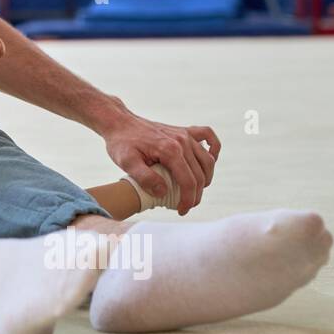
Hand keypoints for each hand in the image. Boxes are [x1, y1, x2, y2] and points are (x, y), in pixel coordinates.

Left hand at [102, 112, 220, 214]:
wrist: (119, 123)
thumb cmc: (121, 143)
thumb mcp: (126, 162)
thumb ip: (144, 178)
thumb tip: (164, 192)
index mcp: (170, 150)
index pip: (188, 181)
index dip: (188, 200)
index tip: (181, 211)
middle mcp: (182, 141)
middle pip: (200, 174)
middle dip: (195, 195)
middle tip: (186, 206)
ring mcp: (184, 134)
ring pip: (207, 160)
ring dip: (205, 179)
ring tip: (193, 192)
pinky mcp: (183, 130)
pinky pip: (207, 136)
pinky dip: (213, 149)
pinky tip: (208, 162)